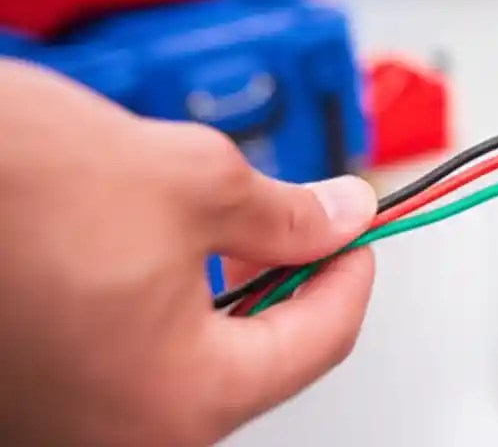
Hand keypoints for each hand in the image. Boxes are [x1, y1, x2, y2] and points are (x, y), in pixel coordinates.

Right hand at [0, 61, 376, 445]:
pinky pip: (123, 364)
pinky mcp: (27, 398)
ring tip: (222, 229)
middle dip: (283, 285)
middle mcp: (116, 437)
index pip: (319, 344)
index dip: (352, 275)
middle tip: (296, 224)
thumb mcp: (194, 179)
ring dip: (222, 298)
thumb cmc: (11, 181)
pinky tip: (154, 256)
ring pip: (187, 365)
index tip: (360, 233)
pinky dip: (160, 313)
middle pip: (253, 365)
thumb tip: (340, 216)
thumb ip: (286, 214)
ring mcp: (62, 423)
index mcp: (176, 403)